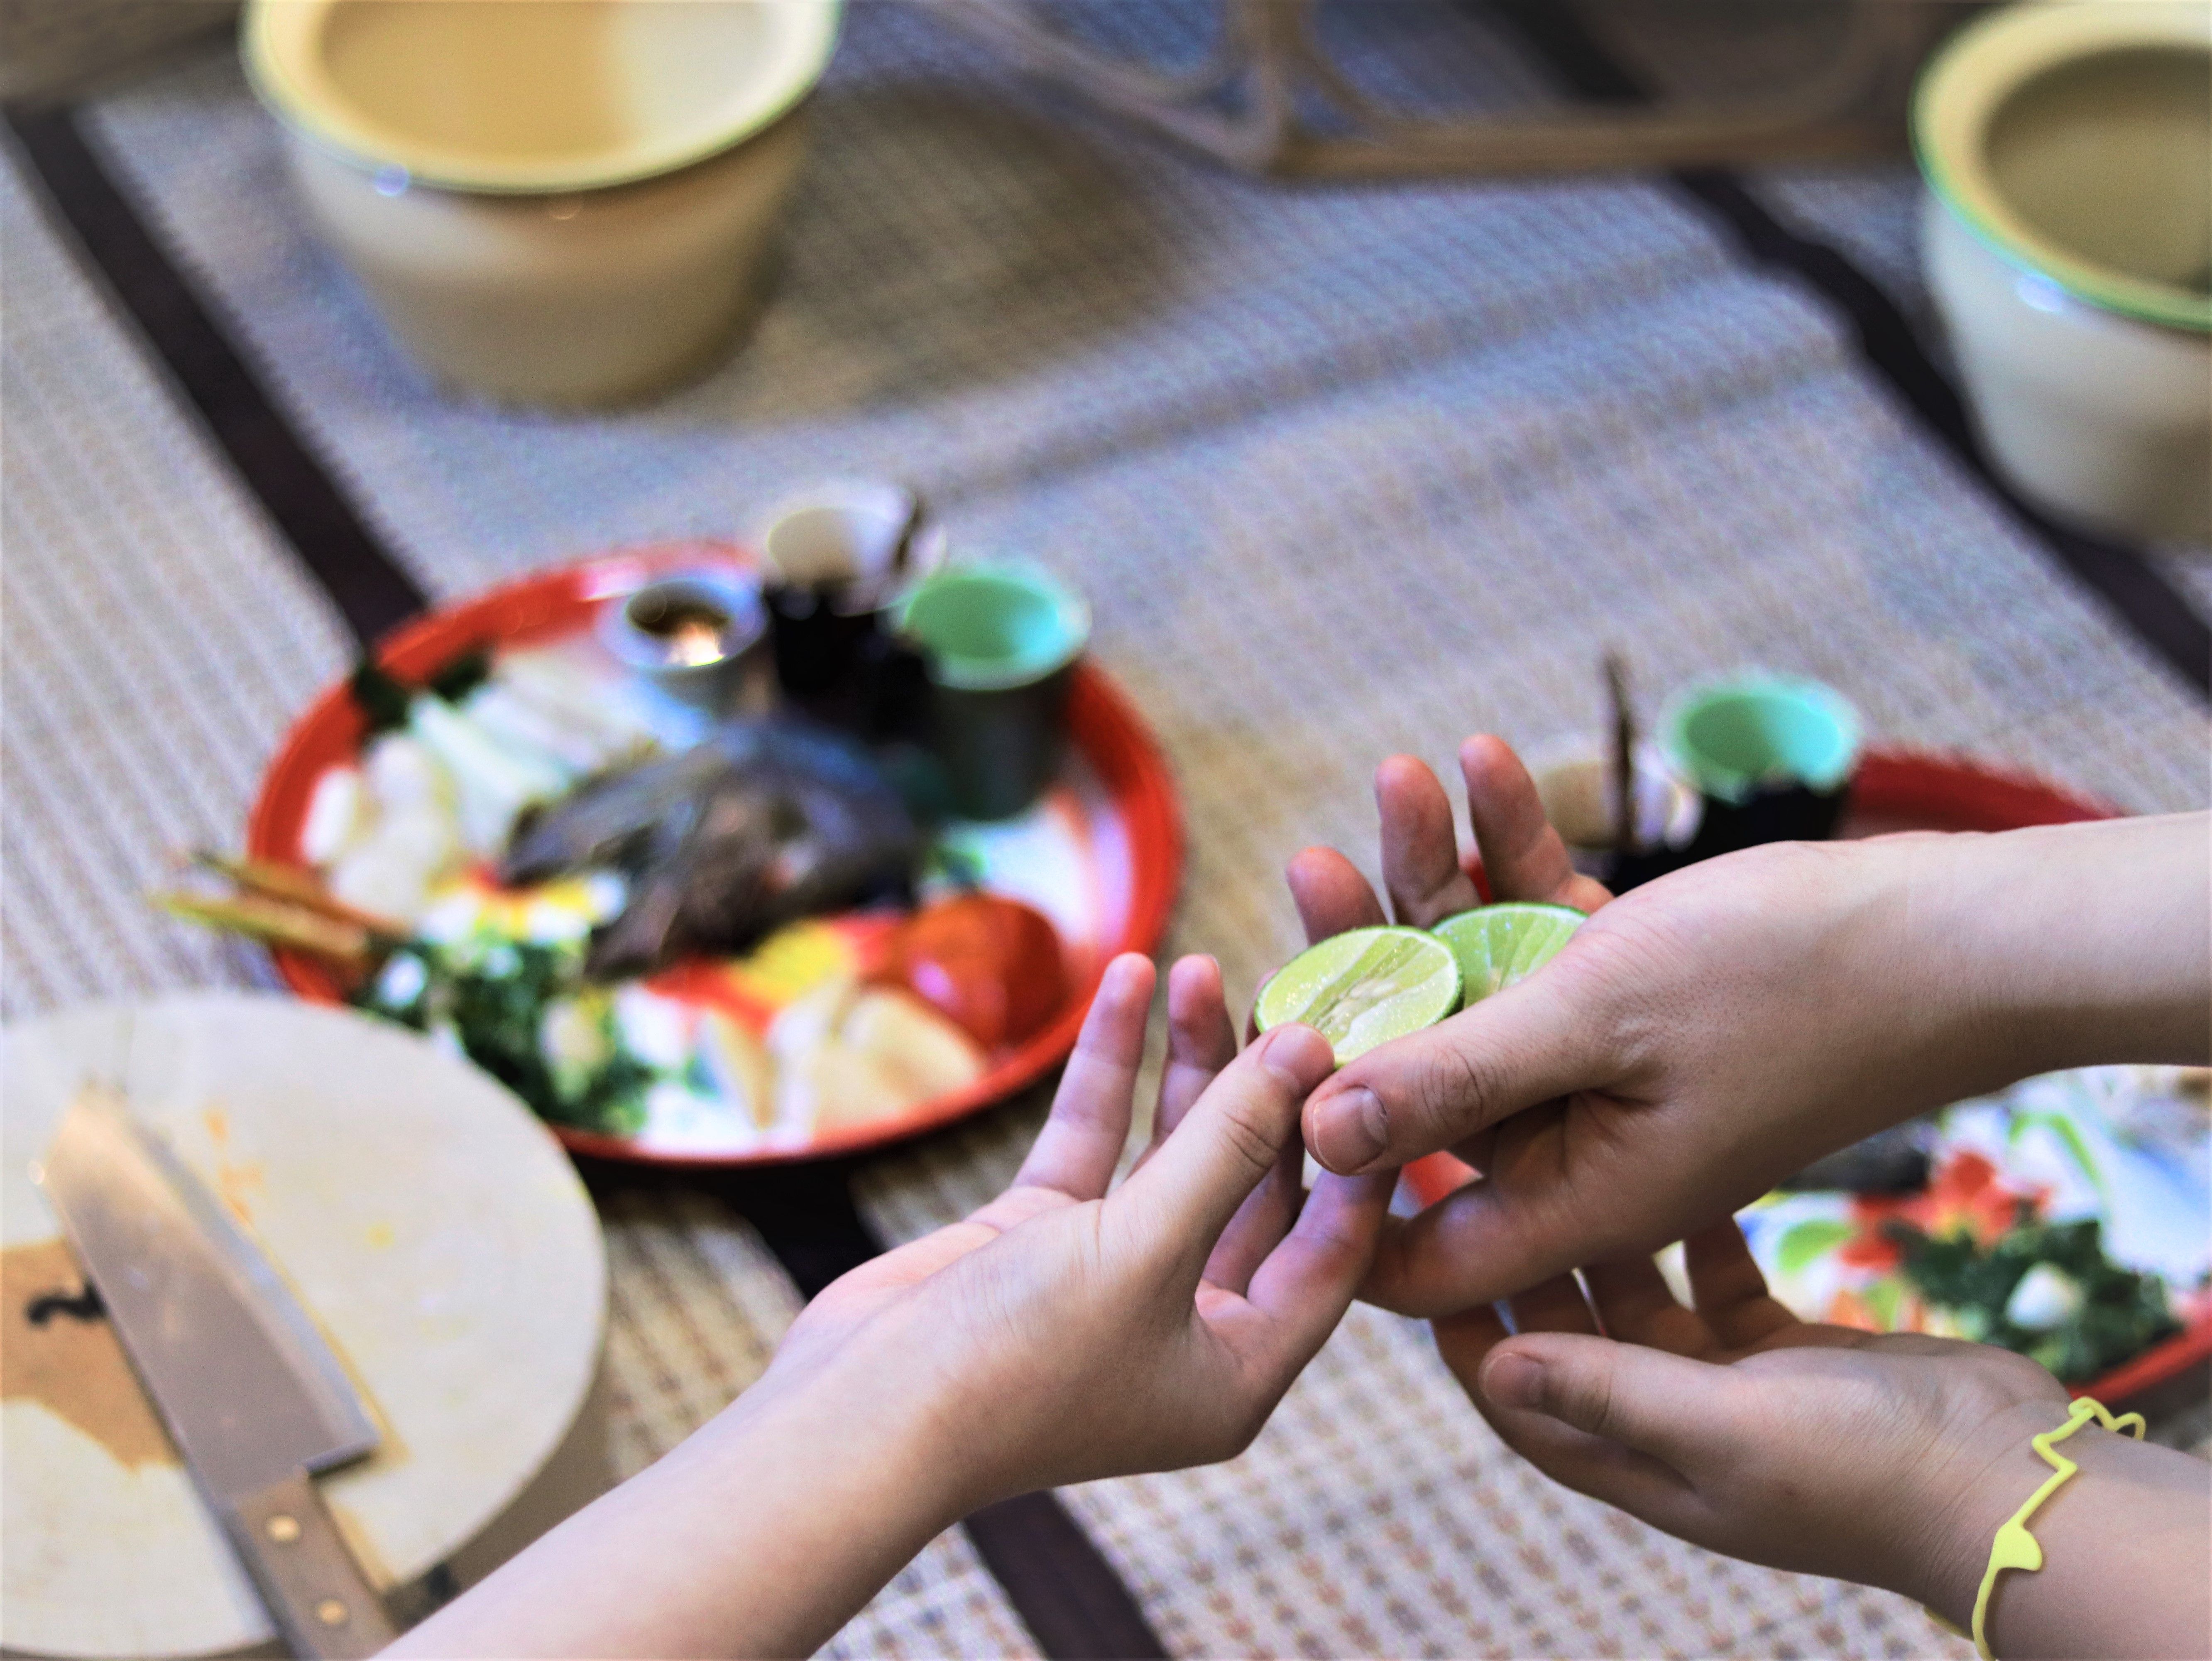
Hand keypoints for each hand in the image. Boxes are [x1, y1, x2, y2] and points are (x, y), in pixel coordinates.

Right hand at [769, 950, 1394, 1503]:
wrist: (858, 1419)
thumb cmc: (1019, 1362)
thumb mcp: (1146, 1247)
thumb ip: (1227, 1144)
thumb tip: (1304, 1048)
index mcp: (1241, 1367)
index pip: (1335, 1243)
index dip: (1358, 1148)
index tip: (1377, 1049)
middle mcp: (1188, 1325)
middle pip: (1255, 1185)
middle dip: (1263, 1087)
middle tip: (1279, 988)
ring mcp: (1113, 1278)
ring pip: (1174, 1151)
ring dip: (1185, 1063)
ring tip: (1195, 968)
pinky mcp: (1043, 1238)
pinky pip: (1096, 1140)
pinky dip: (1110, 1068)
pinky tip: (1126, 983)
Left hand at [1289, 738, 2210, 1314]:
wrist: (1956, 937)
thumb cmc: (1793, 987)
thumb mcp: (1595, 1025)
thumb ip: (1454, 1079)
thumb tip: (1316, 1128)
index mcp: (1567, 1202)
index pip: (1405, 1245)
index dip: (1323, 1187)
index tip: (1262, 1073)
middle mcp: (1573, 1151)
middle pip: (1417, 1082)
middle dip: (1363, 965)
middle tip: (1313, 867)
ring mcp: (1600, 1073)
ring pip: (1473, 986)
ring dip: (1433, 879)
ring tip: (1399, 777)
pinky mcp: (1628, 1003)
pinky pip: (1541, 935)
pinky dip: (1516, 858)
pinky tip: (1486, 762)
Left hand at [1440, 1222, 2211, 1660]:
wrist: (2006, 1478)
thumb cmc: (1864, 1469)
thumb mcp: (1722, 1427)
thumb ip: (1613, 1391)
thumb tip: (1493, 1362)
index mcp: (1628, 1455)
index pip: (1503, 1383)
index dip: (1452, 1311)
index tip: (1412, 1226)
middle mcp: (1660, 1420)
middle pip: (1558, 1324)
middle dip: (1514, 1247)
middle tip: (1472, 1151)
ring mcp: (1720, 1384)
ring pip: (1629, 1290)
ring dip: (1593, 1225)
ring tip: (1553, 1134)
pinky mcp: (1776, 1347)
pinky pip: (1707, 1275)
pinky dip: (1685, 1223)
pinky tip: (1668, 1160)